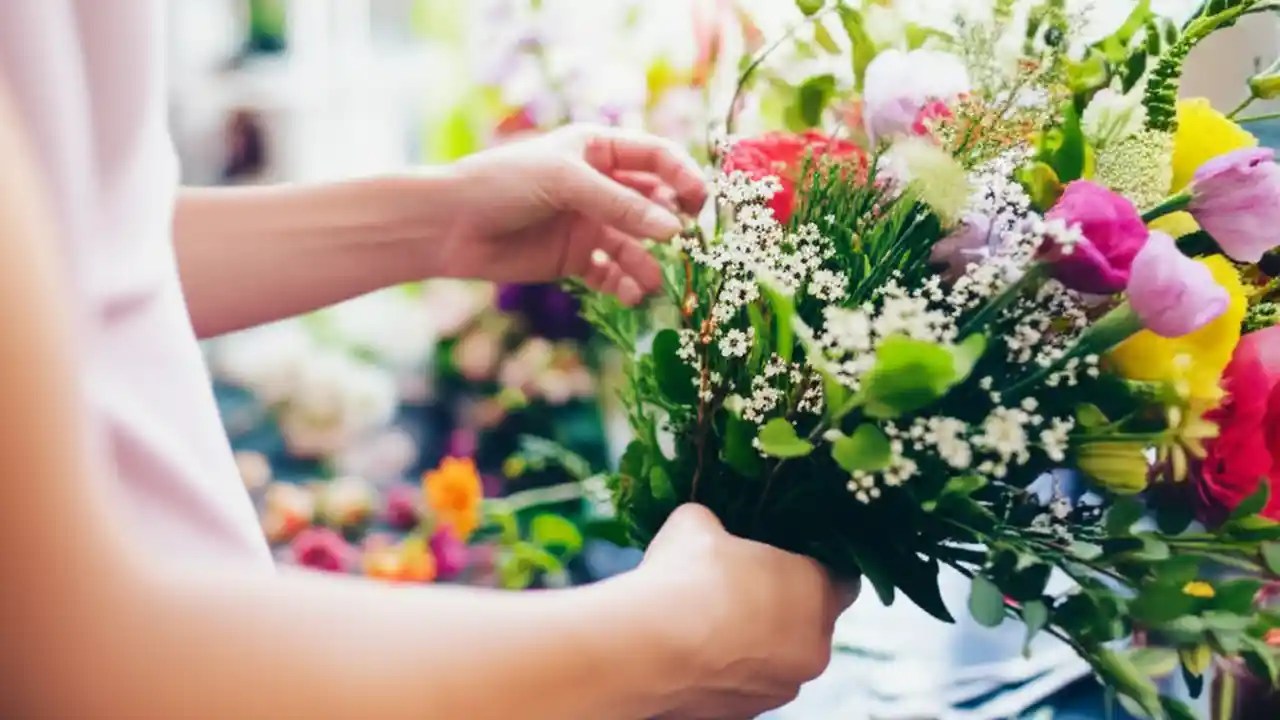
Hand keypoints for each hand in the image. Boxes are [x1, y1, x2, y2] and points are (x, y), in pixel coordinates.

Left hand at [432, 124, 707, 304]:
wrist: (449, 225)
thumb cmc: (503, 184)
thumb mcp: (566, 182)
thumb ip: (620, 205)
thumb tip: (673, 230)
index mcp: (599, 149)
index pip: (657, 157)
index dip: (683, 176)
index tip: (700, 203)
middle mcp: (600, 186)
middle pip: (654, 204)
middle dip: (671, 225)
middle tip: (684, 247)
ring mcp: (589, 224)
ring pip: (636, 245)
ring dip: (649, 263)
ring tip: (653, 284)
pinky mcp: (575, 258)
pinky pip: (612, 273)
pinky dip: (625, 284)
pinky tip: (632, 295)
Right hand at [634, 505, 854, 719]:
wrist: (645, 649)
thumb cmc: (685, 576)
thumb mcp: (697, 524)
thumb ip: (718, 527)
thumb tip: (707, 529)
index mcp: (816, 592)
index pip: (842, 578)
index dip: (815, 566)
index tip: (785, 558)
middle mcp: (814, 646)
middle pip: (810, 621)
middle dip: (782, 606)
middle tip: (739, 586)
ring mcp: (782, 687)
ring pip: (780, 658)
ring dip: (757, 643)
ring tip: (709, 623)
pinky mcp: (747, 714)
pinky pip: (748, 684)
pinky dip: (730, 671)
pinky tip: (695, 653)